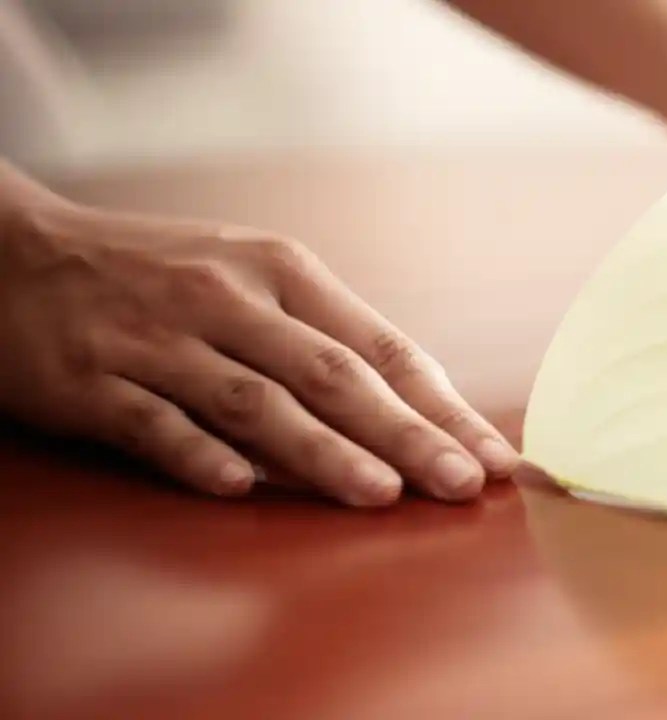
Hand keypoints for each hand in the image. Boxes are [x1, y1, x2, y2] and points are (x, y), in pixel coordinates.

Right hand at [0, 173, 518, 505]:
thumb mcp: (248, 275)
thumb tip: (409, 407)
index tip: (492, 454)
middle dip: (405, 433)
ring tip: (382, 493)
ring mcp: (160, 341)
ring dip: (322, 450)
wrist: (15, 250)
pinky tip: (238, 487)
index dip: (441, 404)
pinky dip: (197, 453)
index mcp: (281, 272)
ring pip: (255, 401)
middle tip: (462, 483)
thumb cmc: (157, 272)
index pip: (380, 347)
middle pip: (333, 375)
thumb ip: (320, 336)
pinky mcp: (92, 380)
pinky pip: (153, 422)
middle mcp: (229, 300)